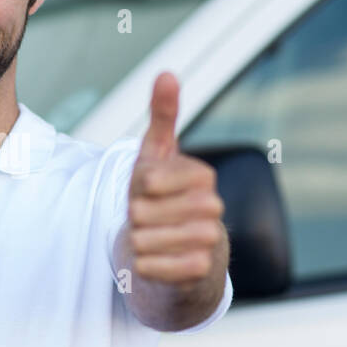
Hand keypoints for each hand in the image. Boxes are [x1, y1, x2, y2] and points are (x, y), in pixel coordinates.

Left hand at [127, 72, 224, 287]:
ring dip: (136, 241)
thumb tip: (167, 73)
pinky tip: (153, 260)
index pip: (146, 178)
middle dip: (134, 216)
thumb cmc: (162, 201)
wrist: (178, 256)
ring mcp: (209, 241)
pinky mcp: (201, 273)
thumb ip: (163, 116)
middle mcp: (212, 207)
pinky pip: (152, 266)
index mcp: (202, 176)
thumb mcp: (156, 157)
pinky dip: (143, 265)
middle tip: (148, 219)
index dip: (136, 187)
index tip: (147, 192)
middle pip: (142, 209)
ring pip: (144, 238)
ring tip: (150, 239)